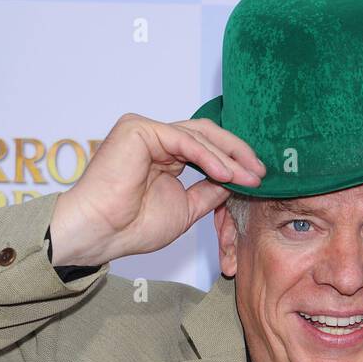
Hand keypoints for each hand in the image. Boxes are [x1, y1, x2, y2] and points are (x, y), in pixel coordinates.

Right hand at [49, 112, 264, 265]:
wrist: (101, 232)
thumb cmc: (133, 226)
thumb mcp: (186, 208)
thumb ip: (209, 191)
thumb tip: (236, 182)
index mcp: (163, 154)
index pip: (206, 147)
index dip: (234, 161)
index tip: (258, 179)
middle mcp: (154, 138)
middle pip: (206, 135)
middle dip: (238, 153)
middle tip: (261, 173)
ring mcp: (146, 130)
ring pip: (199, 135)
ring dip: (228, 157)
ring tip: (249, 177)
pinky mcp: (139, 129)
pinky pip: (184, 139)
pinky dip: (208, 156)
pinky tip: (227, 173)